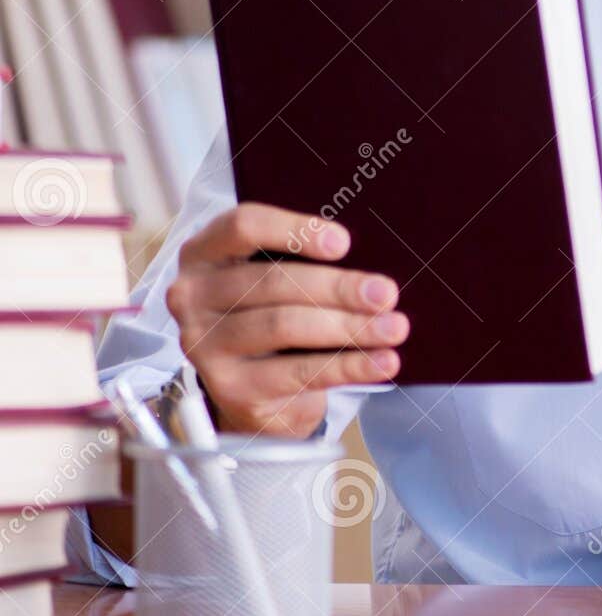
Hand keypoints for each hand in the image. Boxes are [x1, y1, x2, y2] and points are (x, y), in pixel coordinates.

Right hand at [165, 203, 407, 436]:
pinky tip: (384, 361)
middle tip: (387, 293)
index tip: (344, 243)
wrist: (255, 389)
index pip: (243, 226)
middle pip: (272, 282)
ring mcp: (204, 344)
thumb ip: (305, 259)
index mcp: (204, 252)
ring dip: (350, 326)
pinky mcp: (229, 387)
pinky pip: (299, 372)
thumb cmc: (276, 312)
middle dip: (338, 287)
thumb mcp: (279, 278)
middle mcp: (193, 296)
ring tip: (395, 327)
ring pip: (285, 326)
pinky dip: (349, 366)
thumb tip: (370, 262)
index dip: (295, 231)